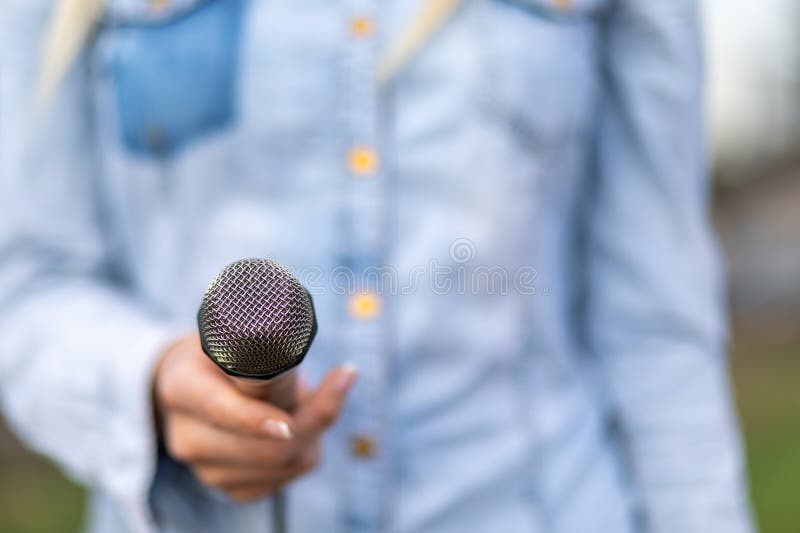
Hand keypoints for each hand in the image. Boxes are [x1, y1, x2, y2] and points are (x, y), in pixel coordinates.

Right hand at [152, 334, 356, 501]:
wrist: (198, 381)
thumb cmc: (226, 349)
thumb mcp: (237, 336)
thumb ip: (262, 353)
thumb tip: (293, 350)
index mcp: (180, 388)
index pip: (222, 410)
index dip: (260, 417)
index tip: (296, 410)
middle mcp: (186, 438)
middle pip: (265, 448)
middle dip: (314, 416)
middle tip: (341, 379)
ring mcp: (206, 470)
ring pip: (284, 465)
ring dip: (314, 432)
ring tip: (317, 397)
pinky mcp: (230, 488)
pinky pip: (286, 479)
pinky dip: (306, 451)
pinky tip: (304, 424)